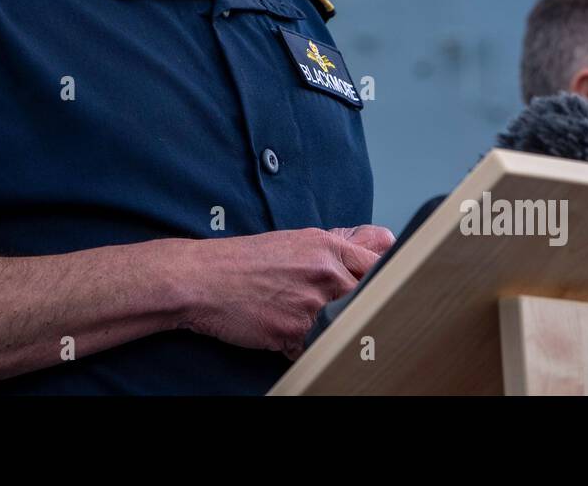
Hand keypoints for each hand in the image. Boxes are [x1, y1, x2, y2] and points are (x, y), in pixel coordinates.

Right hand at [177, 225, 395, 358]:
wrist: (202, 278)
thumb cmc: (245, 260)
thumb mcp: (297, 240)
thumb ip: (342, 244)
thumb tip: (385, 241)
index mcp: (327, 247)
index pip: (379, 266)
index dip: (381, 280)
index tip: (378, 289)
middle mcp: (324, 273)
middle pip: (363, 300)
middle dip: (346, 307)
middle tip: (317, 303)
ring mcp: (310, 304)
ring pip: (335, 326)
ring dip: (318, 326)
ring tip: (286, 310)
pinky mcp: (294, 332)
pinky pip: (308, 346)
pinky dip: (294, 343)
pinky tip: (273, 324)